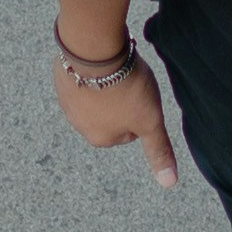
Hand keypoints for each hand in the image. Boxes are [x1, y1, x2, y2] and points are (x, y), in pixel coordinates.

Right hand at [58, 45, 176, 183]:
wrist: (94, 49)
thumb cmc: (126, 88)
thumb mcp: (151, 121)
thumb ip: (158, 150)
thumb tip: (169, 183)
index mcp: (100, 138)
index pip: (130, 131)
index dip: (140, 113)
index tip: (141, 100)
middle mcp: (78, 124)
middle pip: (111, 113)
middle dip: (122, 99)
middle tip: (129, 82)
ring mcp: (67, 99)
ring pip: (96, 94)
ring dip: (107, 84)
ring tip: (115, 68)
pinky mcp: (62, 75)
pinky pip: (83, 76)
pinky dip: (92, 69)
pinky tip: (100, 59)